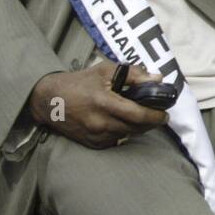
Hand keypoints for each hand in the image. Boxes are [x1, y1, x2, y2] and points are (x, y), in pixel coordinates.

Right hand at [27, 62, 167, 148]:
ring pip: (128, 135)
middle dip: (151, 122)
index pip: (137, 114)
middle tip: (158, 115)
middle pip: (136, 127)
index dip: (155, 116)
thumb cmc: (80, 82)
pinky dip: (124, 132)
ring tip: (142, 116)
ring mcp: (96, 135)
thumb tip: (157, 79)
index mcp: (104, 102)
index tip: (165, 113)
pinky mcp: (93, 144)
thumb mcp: (106, 70)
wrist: (50, 100)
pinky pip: (117, 140)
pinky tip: (124, 122)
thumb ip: (133, 74)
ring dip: (139, 128)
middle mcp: (101, 122)